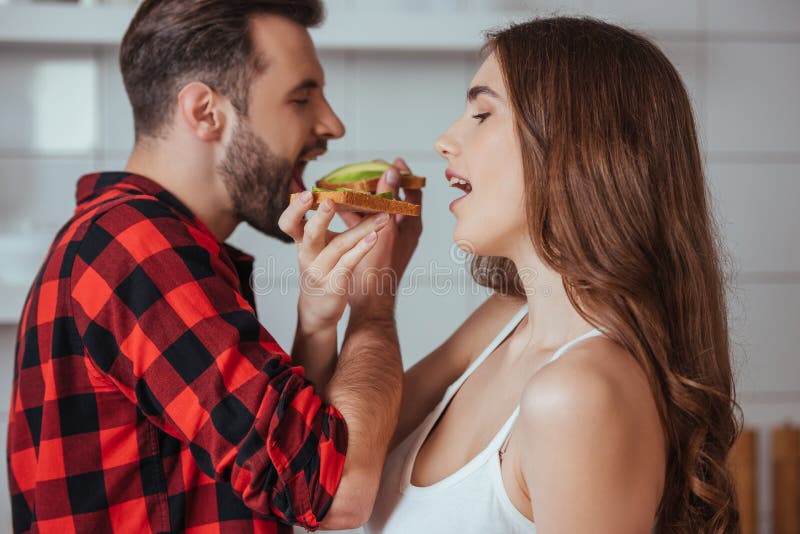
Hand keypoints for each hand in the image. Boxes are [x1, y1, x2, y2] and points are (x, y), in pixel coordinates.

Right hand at [278, 192, 389, 330]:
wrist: (318, 308)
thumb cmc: (321, 269)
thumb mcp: (314, 245)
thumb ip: (317, 221)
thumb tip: (324, 191)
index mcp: (301, 242)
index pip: (288, 223)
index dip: (294, 209)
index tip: (307, 192)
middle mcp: (307, 256)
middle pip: (310, 233)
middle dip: (321, 216)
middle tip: (332, 201)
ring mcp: (320, 272)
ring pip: (338, 246)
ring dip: (361, 229)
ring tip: (381, 215)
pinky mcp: (334, 285)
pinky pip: (349, 264)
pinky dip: (362, 249)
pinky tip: (374, 237)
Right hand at [338, 157, 422, 298]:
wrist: (370, 300)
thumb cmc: (380, 267)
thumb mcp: (384, 229)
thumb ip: (389, 200)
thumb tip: (391, 171)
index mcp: (411, 225)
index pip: (412, 191)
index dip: (404, 174)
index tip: (393, 160)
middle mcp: (401, 229)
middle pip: (394, 198)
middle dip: (381, 182)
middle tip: (368, 169)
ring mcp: (386, 237)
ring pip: (377, 209)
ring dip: (365, 197)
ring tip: (350, 183)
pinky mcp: (371, 244)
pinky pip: (365, 222)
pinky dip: (355, 212)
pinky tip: (339, 205)